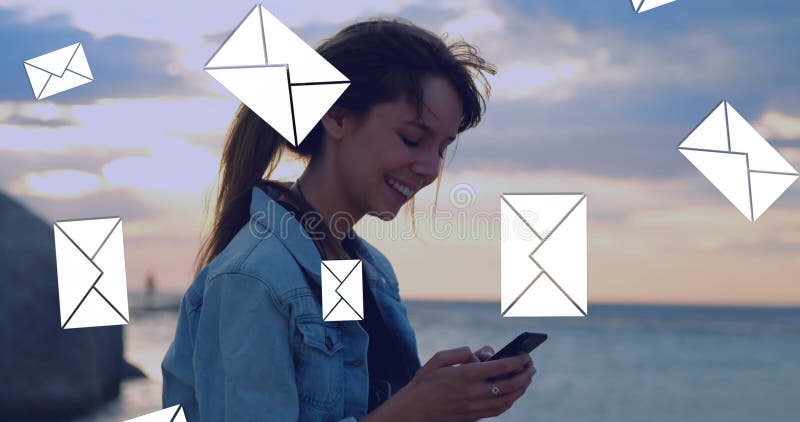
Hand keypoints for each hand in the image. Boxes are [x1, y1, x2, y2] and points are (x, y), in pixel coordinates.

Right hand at [368, 347, 535, 421]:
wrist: (414, 410)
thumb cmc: (424, 382)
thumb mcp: (439, 359)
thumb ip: (461, 352)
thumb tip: (479, 354)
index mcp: (465, 375)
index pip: (500, 367)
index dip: (516, 361)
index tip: (524, 355)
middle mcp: (474, 392)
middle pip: (509, 385)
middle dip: (524, 374)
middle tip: (531, 366)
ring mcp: (475, 407)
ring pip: (508, 399)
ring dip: (521, 388)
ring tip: (527, 378)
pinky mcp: (474, 416)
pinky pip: (499, 410)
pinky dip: (510, 401)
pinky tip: (514, 394)